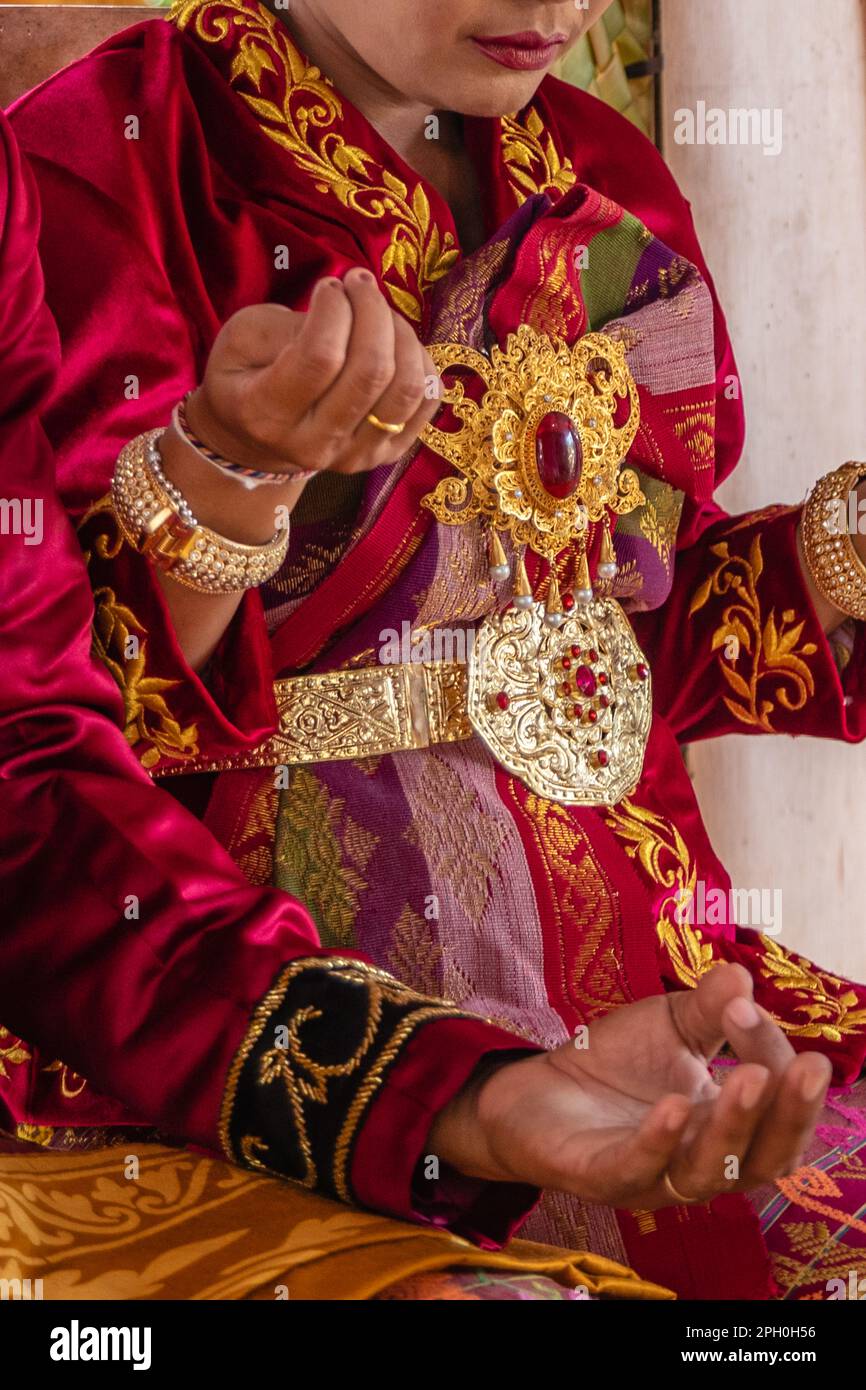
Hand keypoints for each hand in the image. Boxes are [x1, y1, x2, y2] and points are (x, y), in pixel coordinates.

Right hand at [186, 267, 439, 479]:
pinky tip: (395, 344)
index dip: (334, 309)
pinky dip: (420, 360)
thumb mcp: (241, 340)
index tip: (330, 287)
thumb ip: (287, 326)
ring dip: (401, 333)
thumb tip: (345, 310)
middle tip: (359, 284)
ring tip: (378, 313)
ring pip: (407, 388)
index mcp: (267, 415)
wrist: (259, 442)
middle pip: (371, 371)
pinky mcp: (388, 454)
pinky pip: (426, 400)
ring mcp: (356, 456)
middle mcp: (315, 444)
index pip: (320, 357)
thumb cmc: (247, 378)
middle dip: (372, 310)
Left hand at [429, 964, 830, 1208]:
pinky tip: (674, 1105)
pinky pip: (636, 1169)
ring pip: (707, 1172)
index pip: (773, 1109)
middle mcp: (700, 1163)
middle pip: (762, 1158)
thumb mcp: (671, 1026)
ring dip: (733, 1125)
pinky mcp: (599, 1178)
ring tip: (751, 1077)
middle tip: (809, 1069)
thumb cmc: (615, 1064)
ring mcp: (652, 1177)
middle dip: (789, 1115)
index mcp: (726, 1128)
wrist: (535, 1089)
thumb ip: (711, 1008)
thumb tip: (742, 975)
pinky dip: (658, 1142)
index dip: (777, 1060)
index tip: (753, 1008)